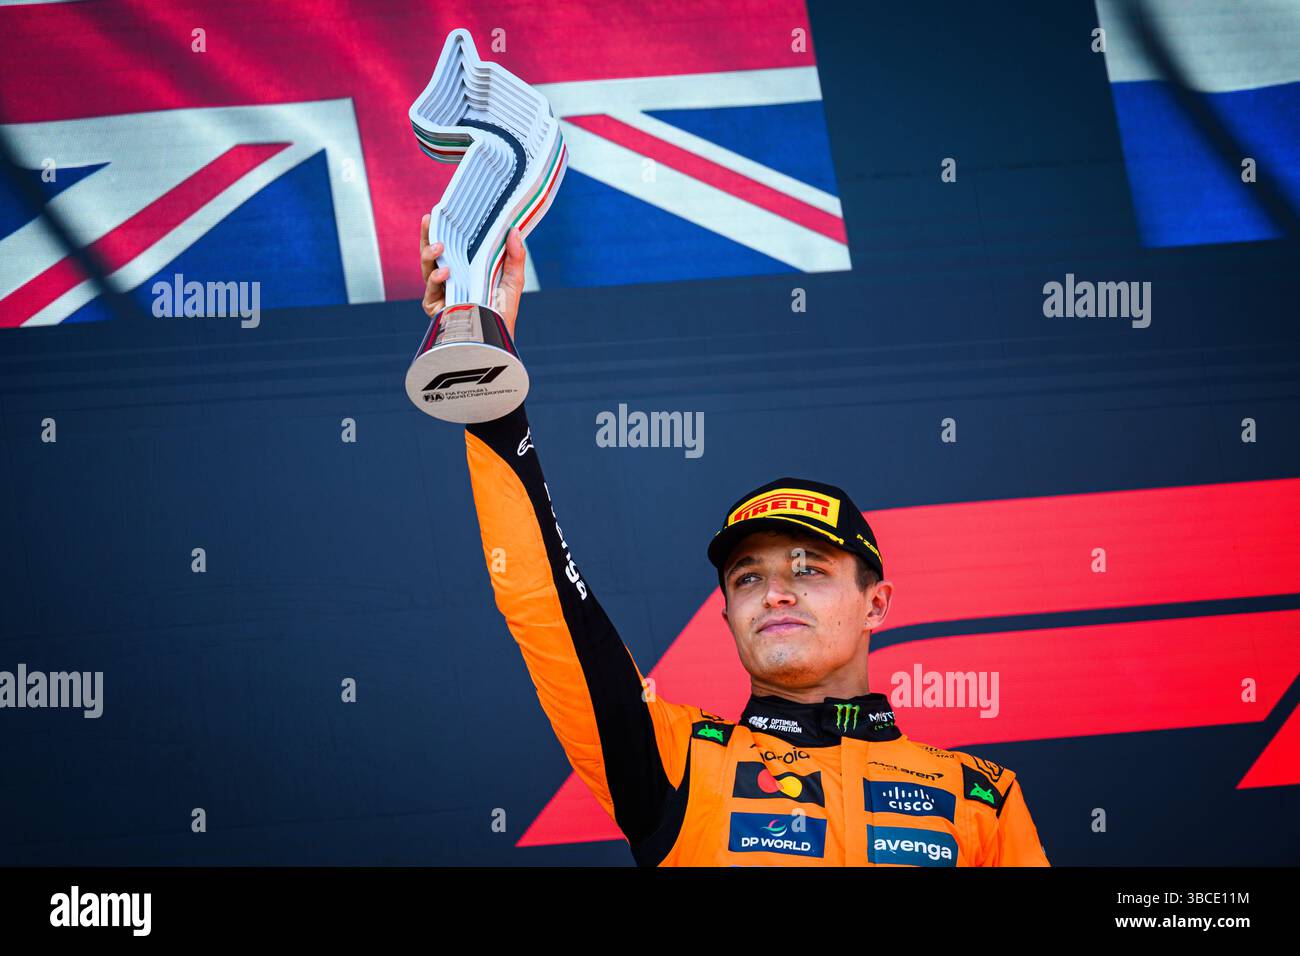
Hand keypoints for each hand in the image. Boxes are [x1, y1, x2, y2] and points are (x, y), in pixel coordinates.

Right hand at [420, 213, 526, 339]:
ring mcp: (440, 293)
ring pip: (426, 269)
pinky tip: (444, 272)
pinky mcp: (435, 308)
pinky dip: (435, 279)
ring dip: (429, 254)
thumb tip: (514, 230)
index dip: (444, 230)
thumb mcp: (513, 280)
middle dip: (427, 236)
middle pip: (432, 254)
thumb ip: (514, 257)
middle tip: (430, 220)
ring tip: (439, 246)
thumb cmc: (504, 311)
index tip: (441, 212)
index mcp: (463, 269)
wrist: (498, 338)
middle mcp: (448, 279)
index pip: (450, 245)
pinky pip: (430, 291)